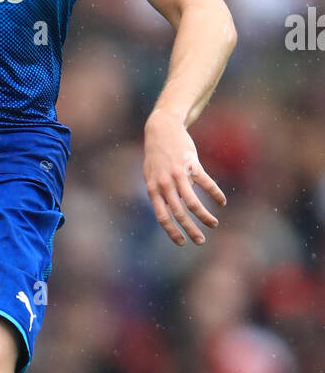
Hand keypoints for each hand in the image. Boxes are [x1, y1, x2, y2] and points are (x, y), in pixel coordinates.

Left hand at [143, 110, 225, 245]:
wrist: (162, 129)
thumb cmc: (157, 157)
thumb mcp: (151, 176)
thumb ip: (159, 194)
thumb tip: (170, 213)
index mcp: (153, 189)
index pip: (162, 217)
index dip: (172, 231)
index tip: (182, 243)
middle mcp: (165, 184)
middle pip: (179, 213)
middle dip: (190, 230)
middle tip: (200, 241)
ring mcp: (178, 174)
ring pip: (192, 202)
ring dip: (204, 216)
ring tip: (213, 224)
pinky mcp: (192, 164)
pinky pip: (206, 183)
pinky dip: (215, 194)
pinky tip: (221, 202)